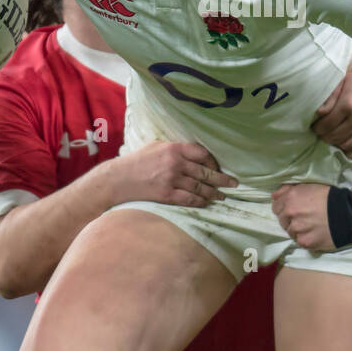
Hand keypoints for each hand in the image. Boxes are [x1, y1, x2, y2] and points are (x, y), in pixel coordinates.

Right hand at [111, 141, 235, 207]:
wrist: (118, 179)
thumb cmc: (137, 161)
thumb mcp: (156, 146)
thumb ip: (175, 148)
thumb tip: (194, 152)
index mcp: (174, 148)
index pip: (202, 153)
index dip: (213, 161)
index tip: (218, 167)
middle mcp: (175, 163)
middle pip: (205, 171)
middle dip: (222, 179)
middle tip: (233, 184)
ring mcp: (171, 180)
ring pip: (200, 188)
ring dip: (214, 193)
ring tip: (222, 196)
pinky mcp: (167, 195)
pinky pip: (190, 200)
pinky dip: (200, 202)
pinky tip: (207, 203)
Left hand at [270, 183, 333, 249]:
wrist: (348, 213)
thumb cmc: (329, 197)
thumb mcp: (309, 186)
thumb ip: (288, 189)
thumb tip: (274, 196)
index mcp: (290, 198)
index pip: (276, 207)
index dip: (284, 208)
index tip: (293, 210)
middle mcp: (290, 213)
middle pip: (282, 220)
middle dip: (290, 219)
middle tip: (304, 218)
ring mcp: (297, 229)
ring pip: (290, 232)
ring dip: (297, 230)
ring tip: (310, 226)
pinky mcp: (305, 242)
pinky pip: (300, 241)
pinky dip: (305, 238)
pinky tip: (314, 233)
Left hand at [312, 66, 351, 159]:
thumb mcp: (346, 81)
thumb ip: (331, 96)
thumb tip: (318, 113)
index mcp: (349, 104)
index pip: (326, 125)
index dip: (317, 128)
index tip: (315, 127)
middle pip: (334, 137)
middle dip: (324, 136)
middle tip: (322, 133)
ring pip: (345, 146)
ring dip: (336, 144)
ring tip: (333, 137)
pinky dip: (350, 152)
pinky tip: (345, 144)